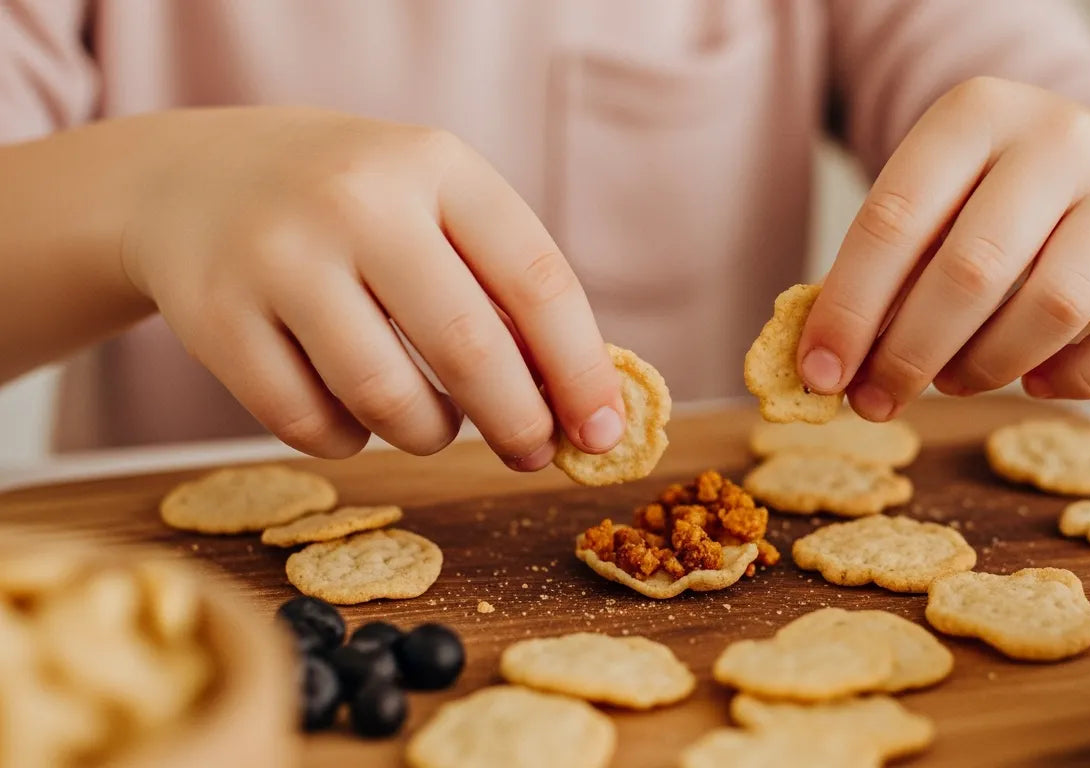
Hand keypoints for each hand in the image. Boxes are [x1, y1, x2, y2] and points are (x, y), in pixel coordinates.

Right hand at [120, 107, 622, 466]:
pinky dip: (349, 439)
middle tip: (533, 453)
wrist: (191, 179)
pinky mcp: (215, 318)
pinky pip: (310, 424)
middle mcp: (356, 200)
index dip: (581, 371)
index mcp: (435, 166)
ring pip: (387, 399)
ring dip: (431, 433)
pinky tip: (352, 411)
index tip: (603, 433)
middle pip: (468, 348)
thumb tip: (582, 405)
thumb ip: (503, 287)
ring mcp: (278, 257)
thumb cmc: (352, 209)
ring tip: (433, 421)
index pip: (537, 282)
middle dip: (518, 423)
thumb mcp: (432, 206)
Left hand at [799, 76, 1089, 418]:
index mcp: (975, 113)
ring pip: (1052, 309)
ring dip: (988, 367)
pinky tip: (1037, 381)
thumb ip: (888, 270)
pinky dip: (1077, 380)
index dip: (849, 309)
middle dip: (911, 353)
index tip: (821, 375)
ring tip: (956, 380)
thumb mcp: (938, 201)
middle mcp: (1059, 137)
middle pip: (972, 270)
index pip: (895, 220)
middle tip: (878, 400)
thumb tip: (832, 367)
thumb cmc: (1000, 201)